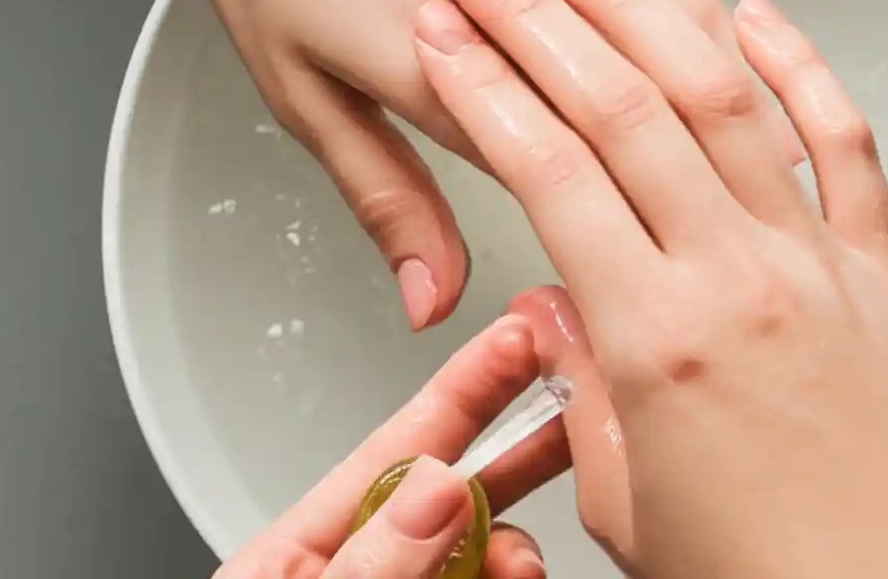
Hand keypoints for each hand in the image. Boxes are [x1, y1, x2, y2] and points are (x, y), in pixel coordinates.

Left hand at [158, 0, 795, 329]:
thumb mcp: (302, 90)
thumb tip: (430, 295)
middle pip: (644, 115)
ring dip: (728, 106)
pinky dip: (709, 28)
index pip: (568, 184)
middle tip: (753, 239)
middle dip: (700, 184)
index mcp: (451, 75)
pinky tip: (730, 52)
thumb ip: (385, 199)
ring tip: (771, 162)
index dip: (621, 241)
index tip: (661, 281)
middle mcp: (522, 9)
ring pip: (677, 40)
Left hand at [214, 315, 565, 578]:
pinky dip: (511, 578)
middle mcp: (366, 561)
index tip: (517, 334)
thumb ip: (371, 559)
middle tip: (581, 402)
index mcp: (306, 544)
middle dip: (521, 445)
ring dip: (514, 548)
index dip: (465, 384)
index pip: (399, 443)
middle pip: (457, 489)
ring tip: (518, 568)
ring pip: (484, 549)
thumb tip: (438, 488)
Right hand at [410, 0, 887, 578]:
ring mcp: (817, 262)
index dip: (487, 88)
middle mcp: (740, 280)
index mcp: (660, 341)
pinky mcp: (879, 268)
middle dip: (539, 15)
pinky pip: (843, 139)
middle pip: (622, 107)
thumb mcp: (625, 494)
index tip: (448, 35)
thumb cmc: (764, 573)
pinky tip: (754, 15)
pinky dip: (799, 65)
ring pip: (723, 98)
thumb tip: (557, 313)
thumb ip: (581, 384)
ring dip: (642, 10)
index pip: (550, 173)